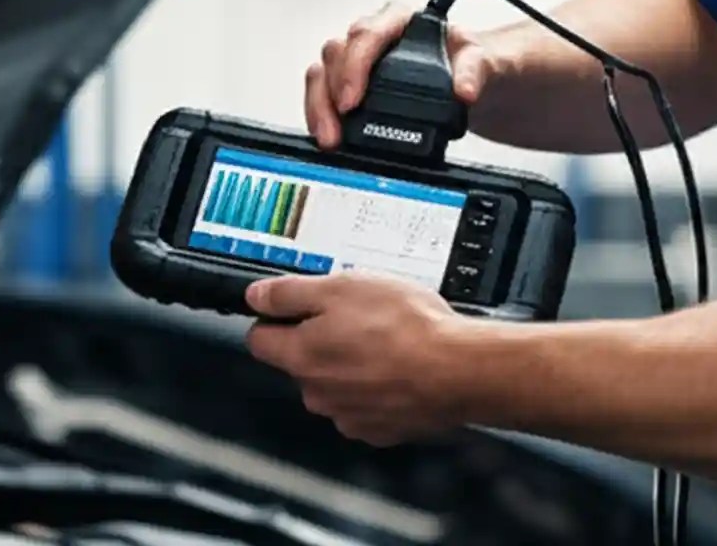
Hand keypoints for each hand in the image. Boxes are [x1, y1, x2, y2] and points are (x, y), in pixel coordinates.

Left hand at [245, 271, 473, 446]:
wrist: (459, 371)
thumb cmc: (405, 327)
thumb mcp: (340, 287)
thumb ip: (289, 293)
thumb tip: (256, 296)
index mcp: (300, 357)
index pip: (260, 339)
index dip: (276, 317)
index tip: (298, 305)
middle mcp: (317, 393)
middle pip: (301, 361)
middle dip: (320, 338)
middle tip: (358, 316)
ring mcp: (348, 415)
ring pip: (335, 383)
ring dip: (352, 362)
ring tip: (387, 340)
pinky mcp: (380, 429)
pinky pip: (366, 403)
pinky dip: (377, 386)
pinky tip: (400, 367)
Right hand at [305, 2, 504, 148]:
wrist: (470, 84)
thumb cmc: (472, 62)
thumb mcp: (485, 60)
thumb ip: (476, 69)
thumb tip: (463, 89)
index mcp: (400, 20)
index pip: (366, 34)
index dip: (353, 66)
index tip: (352, 99)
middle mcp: (373, 37)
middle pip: (335, 54)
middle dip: (330, 94)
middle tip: (338, 127)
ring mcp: (358, 61)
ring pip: (322, 74)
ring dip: (319, 107)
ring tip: (330, 139)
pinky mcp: (351, 85)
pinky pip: (323, 94)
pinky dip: (320, 115)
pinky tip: (328, 137)